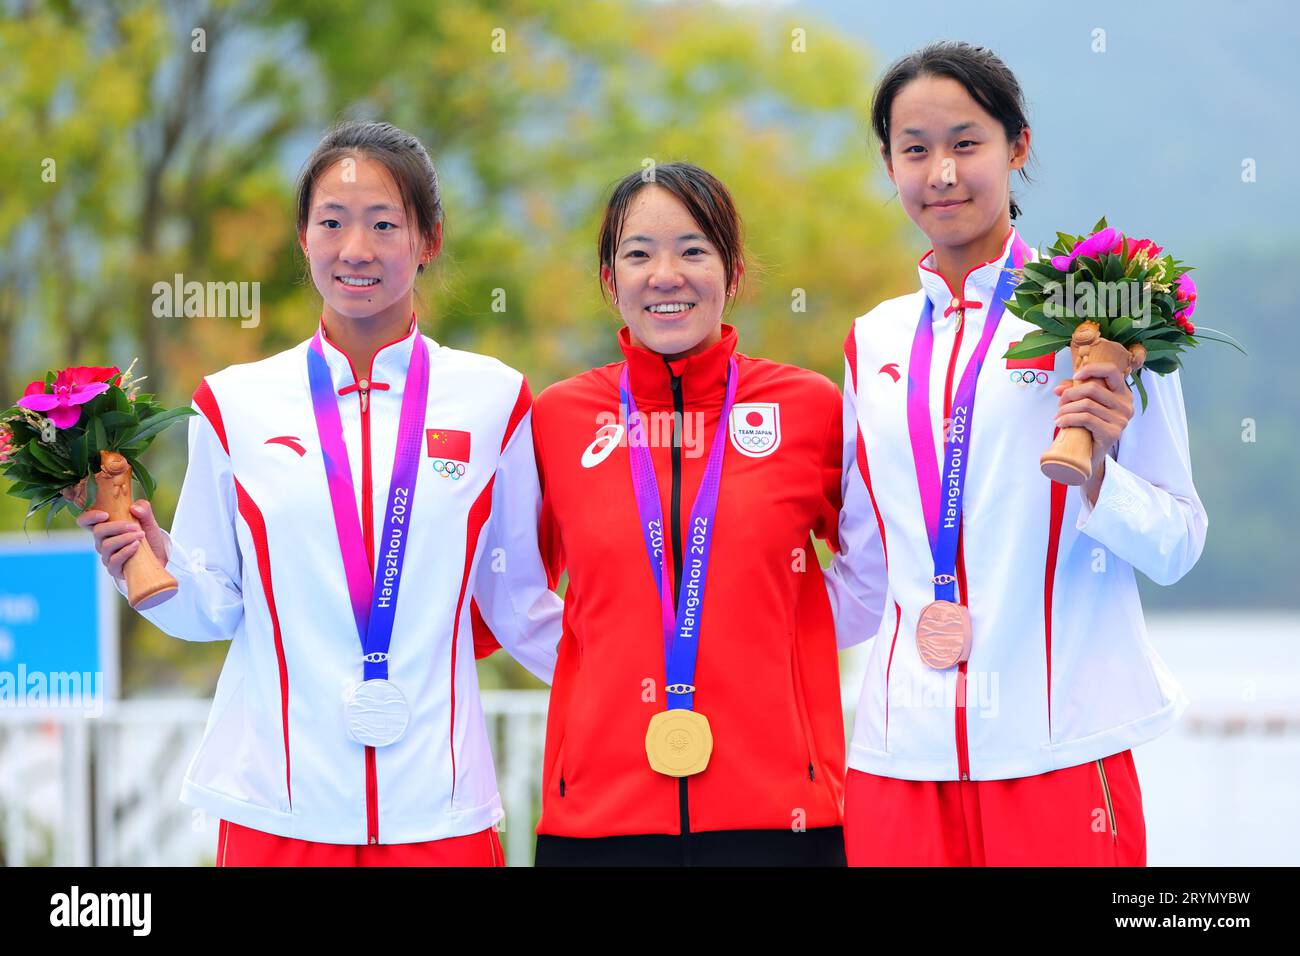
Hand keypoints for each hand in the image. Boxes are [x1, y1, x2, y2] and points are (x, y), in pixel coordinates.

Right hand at [75, 498, 169, 581]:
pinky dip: (126, 551)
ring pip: (107, 545)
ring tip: (141, 535)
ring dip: (125, 538)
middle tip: (135, 526)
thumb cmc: (149, 538)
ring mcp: (107, 556)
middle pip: (98, 531)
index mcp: (106, 528)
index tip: (105, 515)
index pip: (85, 522)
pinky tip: (136, 546)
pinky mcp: (114, 569)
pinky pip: (114, 561)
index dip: (89, 517)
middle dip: (117, 527)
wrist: (159, 558)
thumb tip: (134, 508)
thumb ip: (144, 510)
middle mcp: (102, 542)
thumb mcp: (149, 521)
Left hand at [1054, 361, 1133, 501]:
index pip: (1112, 370)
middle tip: (1060, 403)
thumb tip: (1058, 389)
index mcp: (1123, 393)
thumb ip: (1074, 391)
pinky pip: (1086, 419)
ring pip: (1087, 404)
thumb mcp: (1084, 404)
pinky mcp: (1112, 433)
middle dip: (1070, 394)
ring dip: (1066, 409)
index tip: (1075, 376)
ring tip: (1058, 416)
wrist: (1091, 455)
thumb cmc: (1088, 427)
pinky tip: (1060, 423)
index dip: (1091, 369)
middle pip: (1093, 388)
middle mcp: (1126, 405)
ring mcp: (1121, 420)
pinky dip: (1068, 419)